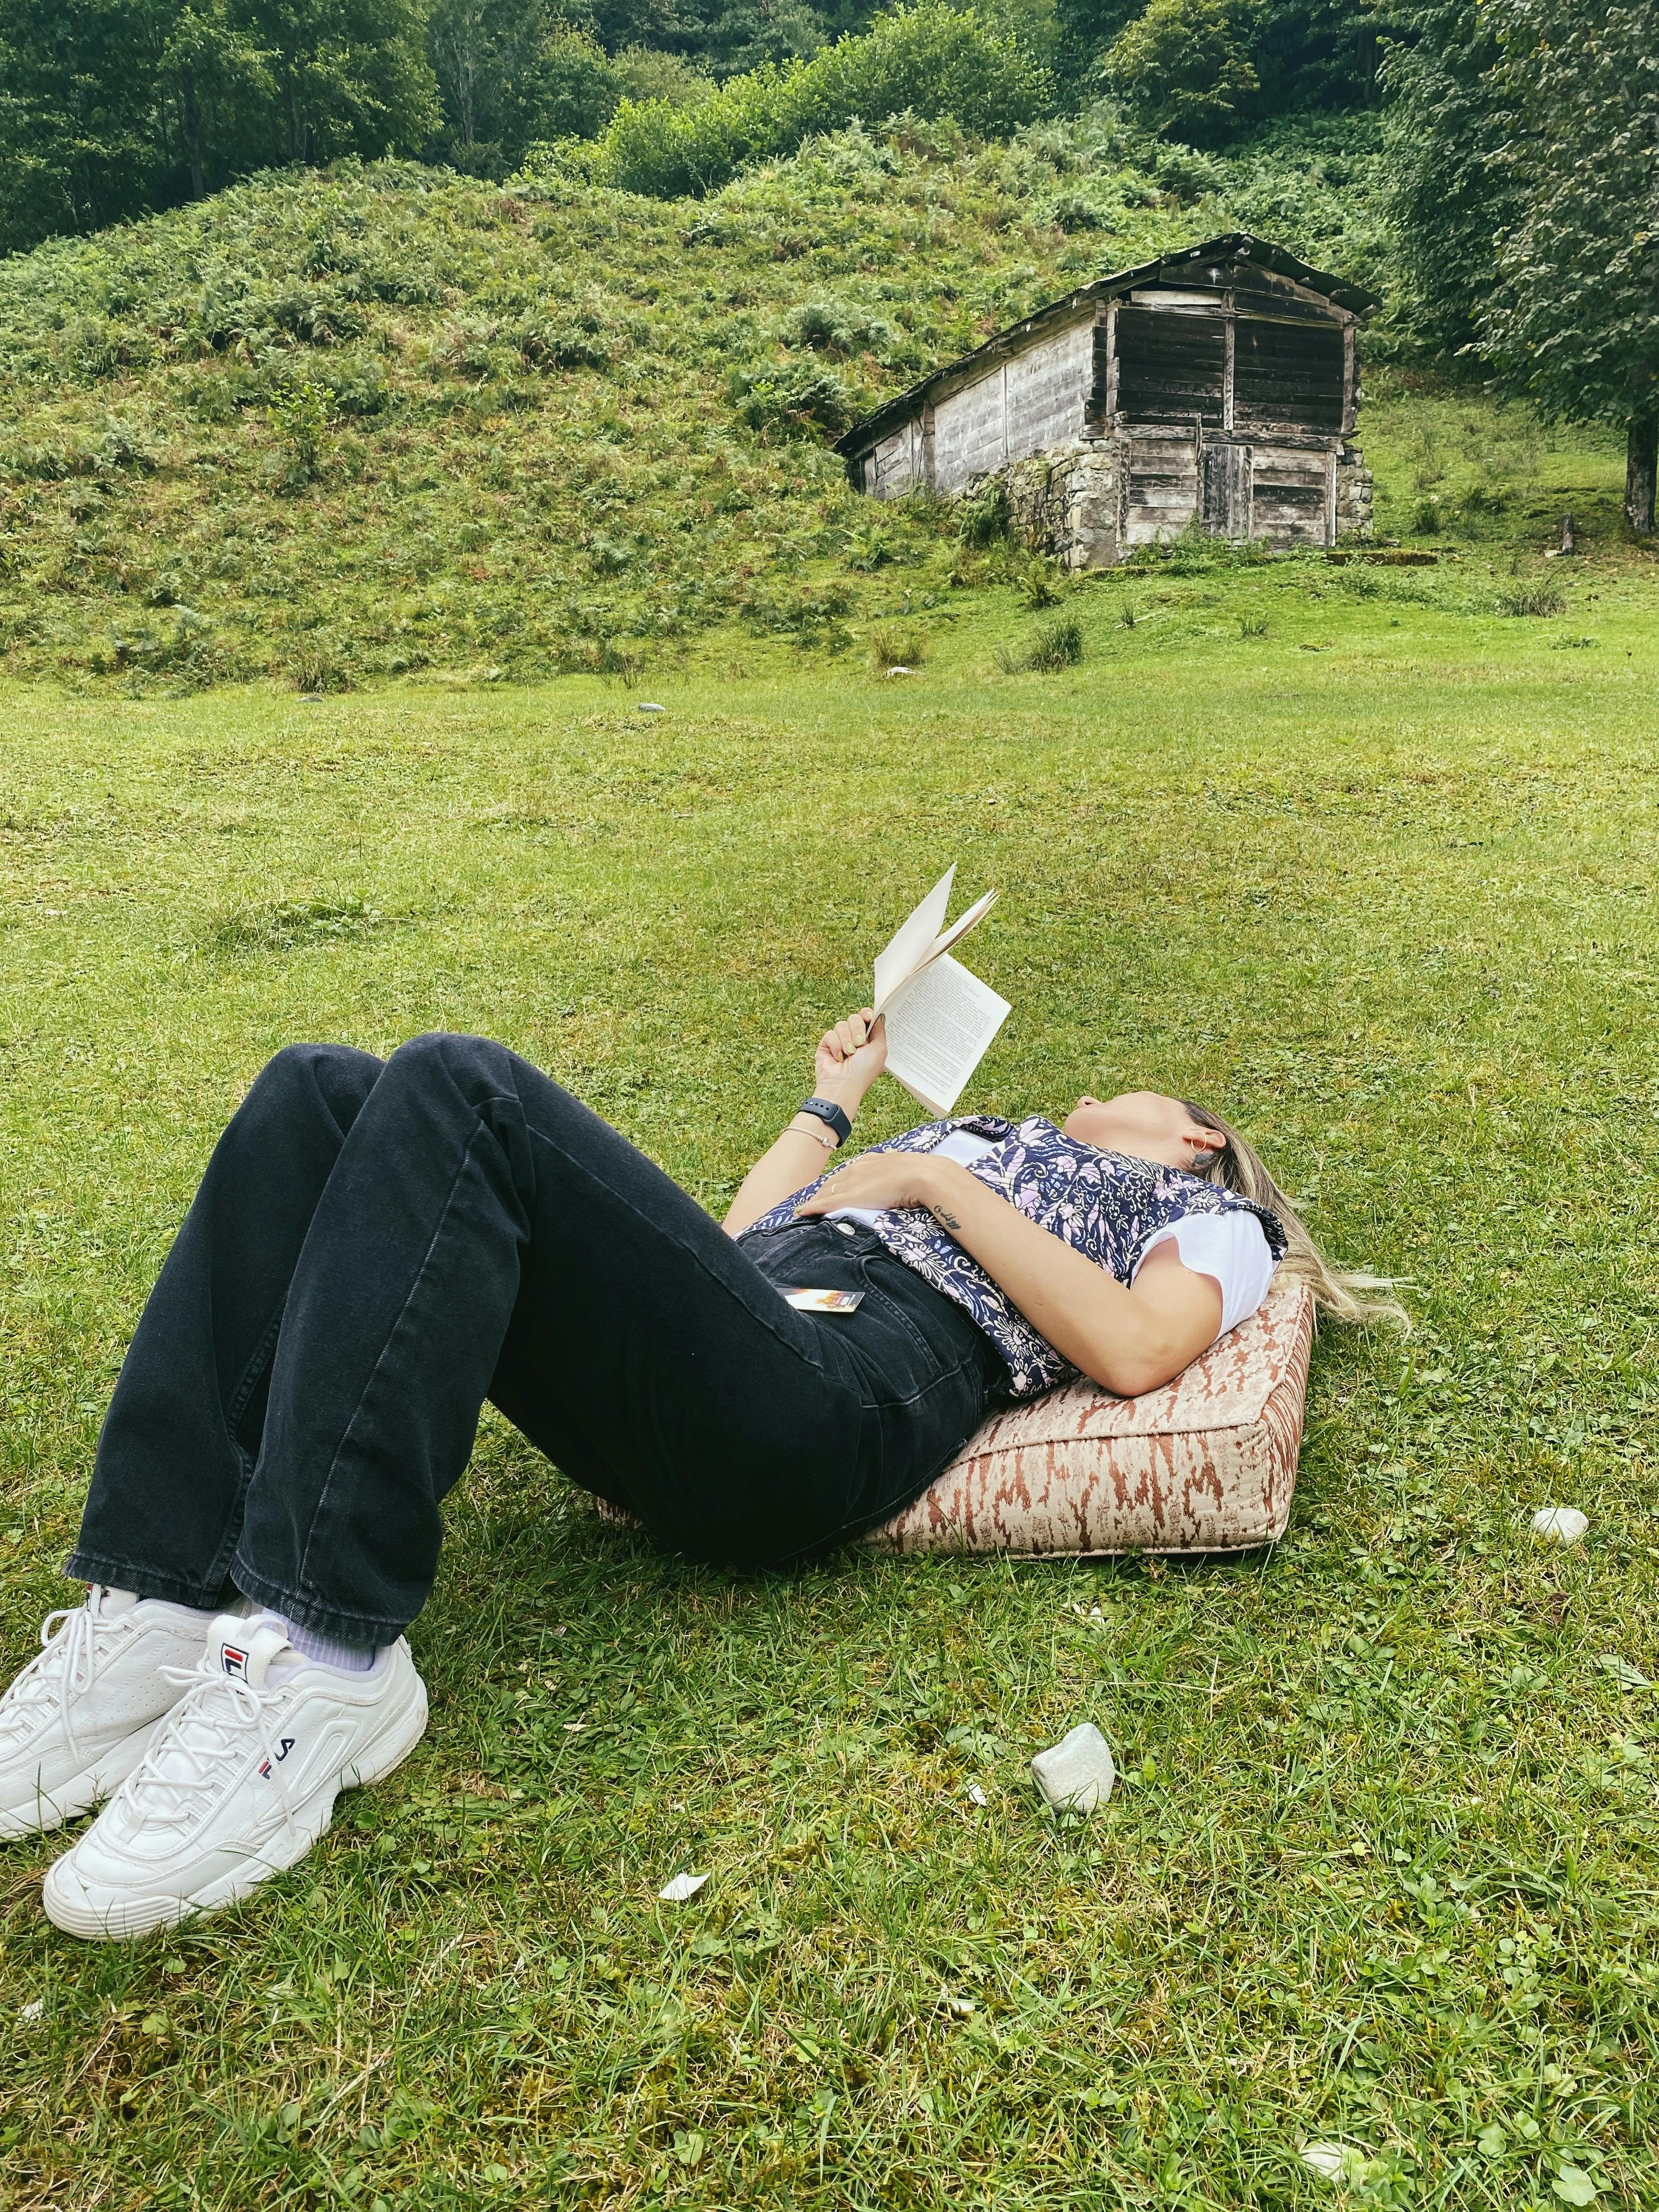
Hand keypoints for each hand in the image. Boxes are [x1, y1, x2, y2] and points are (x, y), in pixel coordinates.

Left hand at [793, 1151, 946, 1219]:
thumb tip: (907, 1184)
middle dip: (822, 1190)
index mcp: (873, 1161)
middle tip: (811, 1201)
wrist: (925, 1175)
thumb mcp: (908, 1171)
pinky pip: (826, 1203)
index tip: (830, 1189)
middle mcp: (859, 1168)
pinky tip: (802, 1213)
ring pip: (827, 1191)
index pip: (849, 1172)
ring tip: (805, 1208)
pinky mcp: (852, 1196)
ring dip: (815, 1199)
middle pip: (833, 1181)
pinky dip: (812, 1208)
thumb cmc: (923, 1174)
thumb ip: (902, 1176)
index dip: (837, 1182)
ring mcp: (854, 1182)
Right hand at [813, 1007, 886, 1107]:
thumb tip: (880, 1015)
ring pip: (841, 1025)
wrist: (844, 1084)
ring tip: (848, 1055)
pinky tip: (838, 1058)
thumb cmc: (864, 1071)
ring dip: (847, 1040)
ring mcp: (840, 1041)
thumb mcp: (880, 1049)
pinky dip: (835, 1046)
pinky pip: (830, 1034)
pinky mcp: (826, 1044)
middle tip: (859, 1045)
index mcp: (868, 1040)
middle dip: (857, 1030)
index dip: (867, 1015)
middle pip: (855, 1018)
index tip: (869, 1017)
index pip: (867, 1018)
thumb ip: (880, 1030)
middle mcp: (854, 1039)